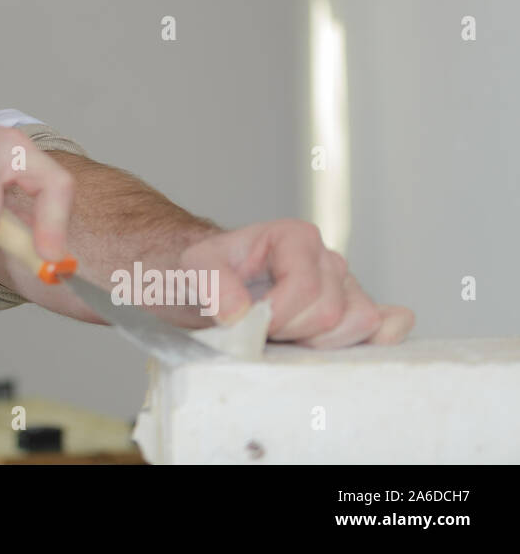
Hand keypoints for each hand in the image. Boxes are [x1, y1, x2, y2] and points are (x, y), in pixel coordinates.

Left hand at [179, 219, 413, 346]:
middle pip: (332, 312)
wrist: (207, 285)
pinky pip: (389, 326)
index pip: (306, 287)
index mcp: (295, 237)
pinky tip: (337, 346)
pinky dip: (373, 341)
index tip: (248, 321)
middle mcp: (327, 259)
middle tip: (262, 329)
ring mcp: (346, 287)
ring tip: (285, 336)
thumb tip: (241, 313)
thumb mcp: (195, 268)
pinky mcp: (355, 312)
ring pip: (362, 323)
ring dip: (319, 343)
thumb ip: (215, 283)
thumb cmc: (207, 273)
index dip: (277, 315)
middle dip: (292, 331)